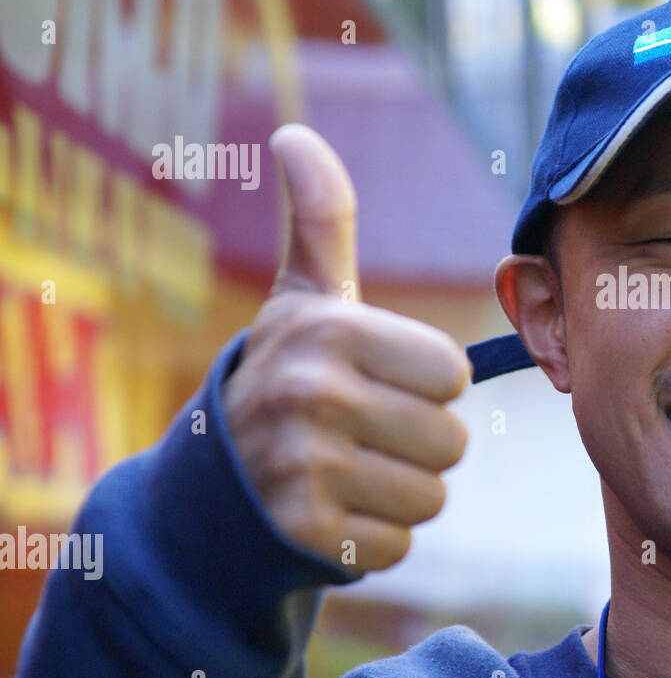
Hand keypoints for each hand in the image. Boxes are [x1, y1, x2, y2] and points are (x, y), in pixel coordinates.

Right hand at [223, 125, 469, 574]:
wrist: (210, 477)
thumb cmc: (285, 373)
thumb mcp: (304, 298)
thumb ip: (320, 220)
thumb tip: (294, 134)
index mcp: (330, 331)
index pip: (452, 374)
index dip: (425, 383)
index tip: (379, 379)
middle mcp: (312, 395)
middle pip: (450, 440)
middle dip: (418, 442)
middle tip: (364, 432)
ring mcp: (303, 469)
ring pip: (430, 496)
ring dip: (400, 490)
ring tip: (349, 469)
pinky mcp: (303, 535)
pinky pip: (398, 543)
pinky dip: (375, 535)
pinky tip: (333, 510)